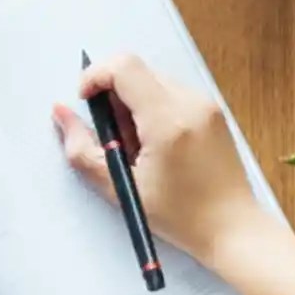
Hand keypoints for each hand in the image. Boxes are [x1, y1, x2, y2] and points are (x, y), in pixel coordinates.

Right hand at [52, 54, 264, 263]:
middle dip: (114, 97)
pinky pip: (172, 94)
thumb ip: (83, 150)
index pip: (124, 67)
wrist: (232, 227)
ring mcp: (206, 105)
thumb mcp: (122, 188)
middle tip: (115, 139)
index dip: (95, 76)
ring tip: (138, 148)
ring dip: (134, 105)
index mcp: (168, 121)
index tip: (86, 101)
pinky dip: (155, 111)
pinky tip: (158, 147)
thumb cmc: (182, 216)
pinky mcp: (213, 111)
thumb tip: (62, 115)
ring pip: (154, 82)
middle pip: (137, 72)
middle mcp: (191, 104)